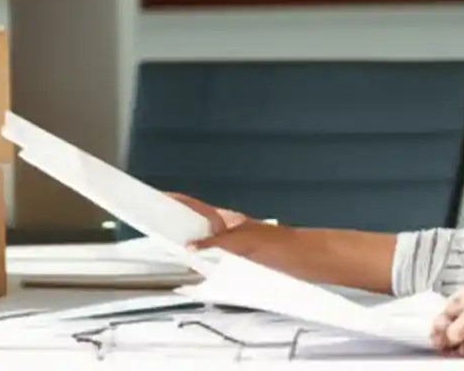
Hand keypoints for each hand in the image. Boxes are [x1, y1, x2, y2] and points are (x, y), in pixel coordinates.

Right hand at [167, 193, 290, 264]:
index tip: (157, 198)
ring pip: (205, 240)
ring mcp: (236, 243)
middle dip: (176, 222)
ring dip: (189, 241)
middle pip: (197, 223)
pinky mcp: (242, 258)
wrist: (307, 258)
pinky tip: (198, 266)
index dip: (176, 201)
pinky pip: (214, 256)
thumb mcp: (244, 244)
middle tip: (156, 225)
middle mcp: (230, 229)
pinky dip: (202, 258)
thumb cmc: (283, 245)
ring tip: (172, 245)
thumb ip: (216, 243)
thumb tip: (191, 245)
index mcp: (228, 219)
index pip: (195, 206)